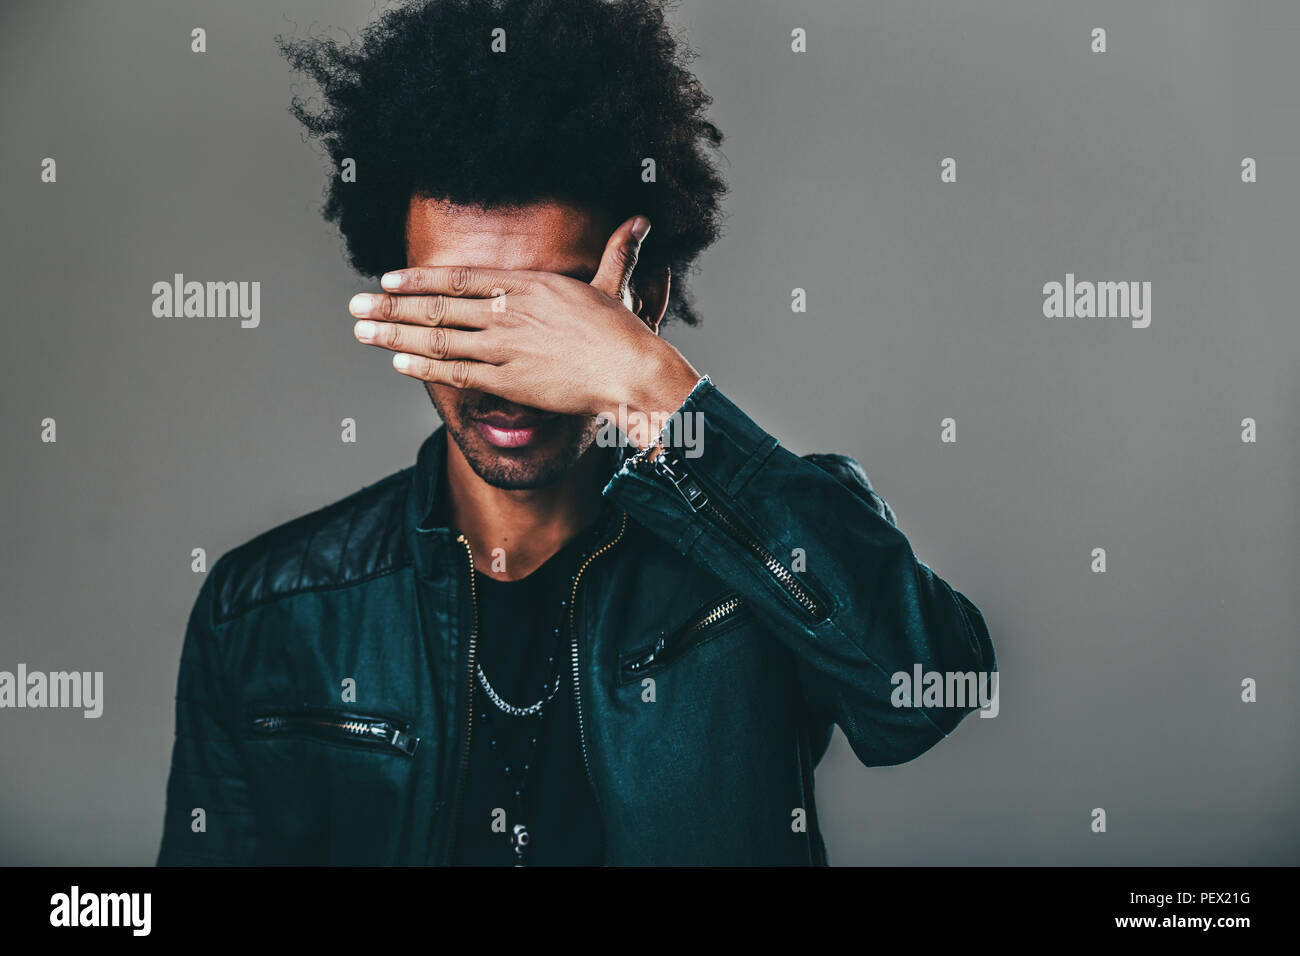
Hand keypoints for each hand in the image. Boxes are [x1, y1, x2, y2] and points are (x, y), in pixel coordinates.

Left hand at [349, 215, 700, 426]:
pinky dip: (424, 367)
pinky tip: (398, 363)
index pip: (459, 278)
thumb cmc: (623, 331)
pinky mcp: (508, 380)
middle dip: (389, 308)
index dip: (418, 280)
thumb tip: (641, 220)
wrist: (630, 370)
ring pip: (437, 339)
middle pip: (436, 308)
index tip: (386, 280)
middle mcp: (507, 311)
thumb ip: (616, 252)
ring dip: (394, 336)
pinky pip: (457, 372)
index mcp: (527, 284)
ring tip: (362, 332)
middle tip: (354, 307)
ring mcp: (504, 347)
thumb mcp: (614, 284)